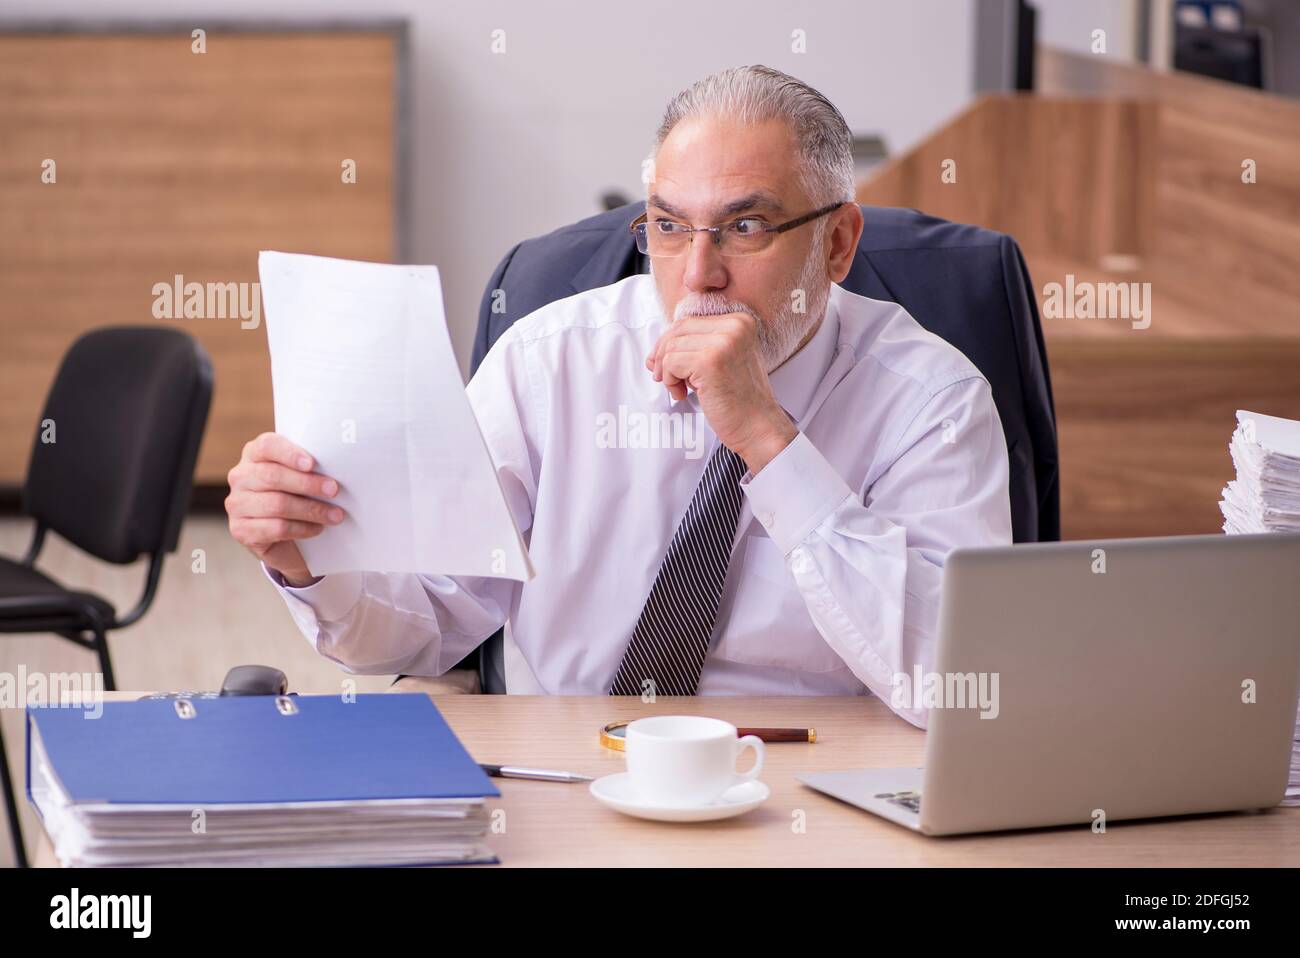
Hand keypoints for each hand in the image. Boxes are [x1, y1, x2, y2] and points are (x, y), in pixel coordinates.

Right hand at [225, 433, 344, 586]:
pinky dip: (302, 528)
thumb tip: (339, 463)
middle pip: (272, 476)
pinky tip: (317, 528)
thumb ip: (309, 466)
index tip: (312, 464)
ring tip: (335, 515)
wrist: (284, 538)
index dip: (289, 453)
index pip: (266, 445)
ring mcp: (237, 504)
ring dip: (311, 510)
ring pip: (277, 504)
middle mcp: (241, 476)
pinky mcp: (241, 530)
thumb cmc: (296, 497)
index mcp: (254, 454)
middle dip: (307, 483)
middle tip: (333, 490)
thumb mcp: (300, 475)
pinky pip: (276, 528)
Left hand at [647, 311, 796, 473]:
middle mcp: (735, 326)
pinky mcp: (710, 361)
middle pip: (678, 330)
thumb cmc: (740, 401)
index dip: (669, 343)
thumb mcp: (723, 361)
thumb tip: (656, 350)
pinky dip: (669, 381)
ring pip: (671, 347)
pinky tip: (683, 394)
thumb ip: (698, 347)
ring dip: (667, 372)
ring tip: (682, 389)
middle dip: (663, 355)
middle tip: (663, 378)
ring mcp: (723, 342)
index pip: (689, 322)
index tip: (661, 363)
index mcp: (740, 322)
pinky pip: (670, 363)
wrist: (759, 428)